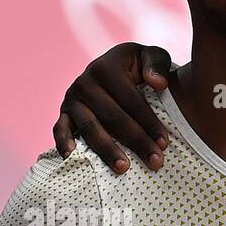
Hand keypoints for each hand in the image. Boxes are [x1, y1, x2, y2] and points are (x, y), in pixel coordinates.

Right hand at [53, 44, 171, 173]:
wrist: (115, 69)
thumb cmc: (140, 68)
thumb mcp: (151, 57)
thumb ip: (158, 64)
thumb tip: (158, 84)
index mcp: (107, 68)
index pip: (131, 101)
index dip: (149, 123)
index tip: (165, 144)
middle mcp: (86, 81)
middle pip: (113, 117)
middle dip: (136, 141)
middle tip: (155, 162)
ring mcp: (73, 98)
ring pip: (90, 128)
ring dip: (107, 149)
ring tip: (123, 168)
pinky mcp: (64, 112)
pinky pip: (60, 128)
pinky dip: (63, 142)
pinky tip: (71, 157)